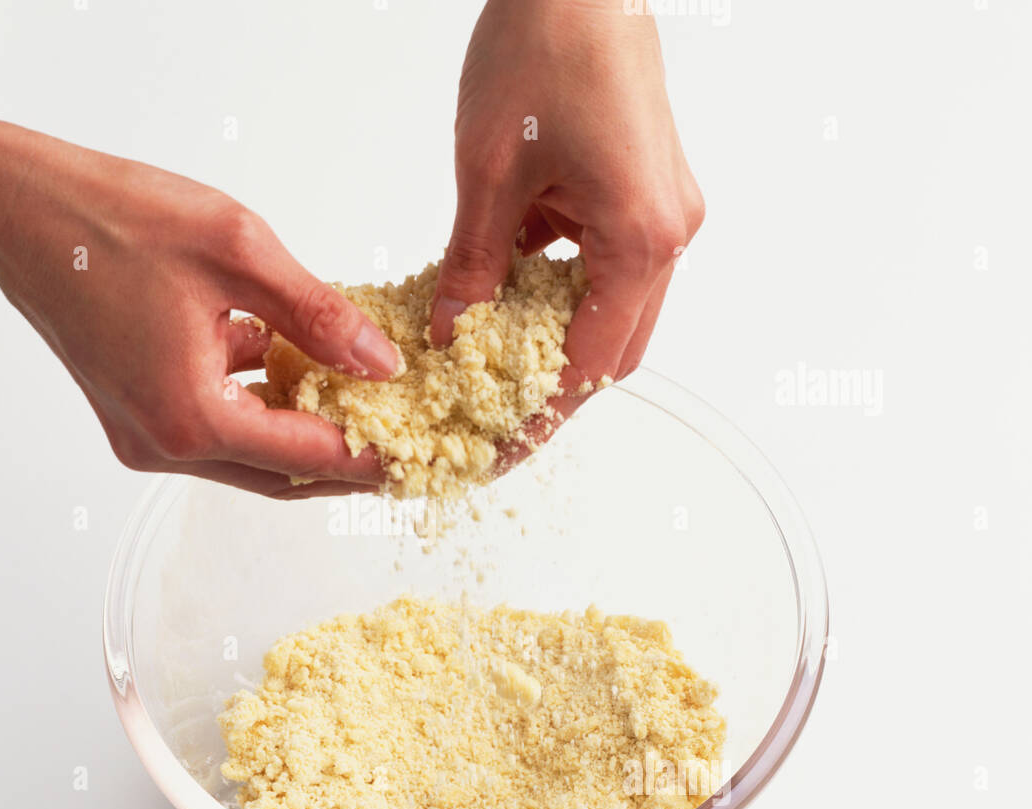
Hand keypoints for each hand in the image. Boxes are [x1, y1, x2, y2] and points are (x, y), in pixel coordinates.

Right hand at [0, 126, 400, 497]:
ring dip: (305, 437)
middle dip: (346, 463)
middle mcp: (163, 444)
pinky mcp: (136, 412)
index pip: (307, 457)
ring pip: (250, 455)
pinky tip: (305, 374)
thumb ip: (317, 314)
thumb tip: (382, 363)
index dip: (373, 457)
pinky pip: (217, 424)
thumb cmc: (112, 218)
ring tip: (370, 413)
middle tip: (408, 451)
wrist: (15, 206)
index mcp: (190, 418)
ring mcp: (144, 434)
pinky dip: (263, 408)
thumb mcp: (238, 251)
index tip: (424, 456)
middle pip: (280, 475)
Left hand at [432, 0, 703, 456]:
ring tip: (490, 365)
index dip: (539, 414)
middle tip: (488, 417)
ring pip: (614, 313)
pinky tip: (509, 296)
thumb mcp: (488, 174)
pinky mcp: (648, 194)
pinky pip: (608, 269)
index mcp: (640, 238)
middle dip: (550, 388)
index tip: (496, 446)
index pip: (590, 364)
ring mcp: (666, 213)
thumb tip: (451, 333)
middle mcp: (668, 233)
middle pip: (613, 349)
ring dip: (555, 340)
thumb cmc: (542, 50)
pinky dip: (560, 293)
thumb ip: (473, 266)